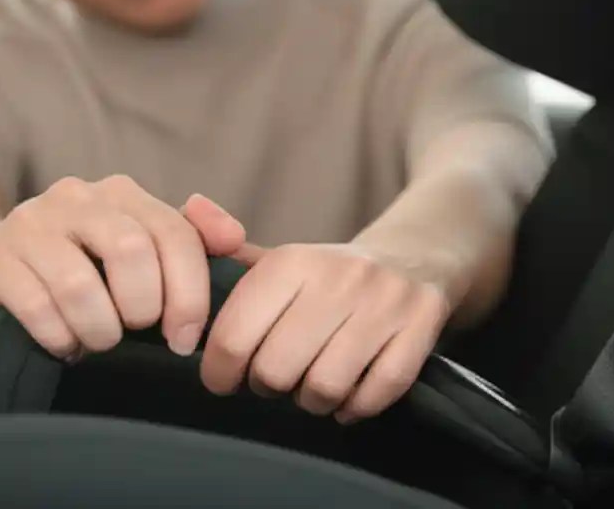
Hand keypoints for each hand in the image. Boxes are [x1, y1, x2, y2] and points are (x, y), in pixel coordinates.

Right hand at [0, 175, 245, 360]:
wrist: (2, 267)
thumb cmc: (90, 267)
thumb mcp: (145, 250)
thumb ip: (196, 241)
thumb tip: (235, 237)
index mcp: (123, 193)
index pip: (175, 234)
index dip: (190, 293)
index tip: (186, 338)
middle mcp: (76, 197)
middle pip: (130, 252)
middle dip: (144, 308)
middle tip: (138, 332)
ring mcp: (30, 224)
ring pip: (79, 286)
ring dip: (100, 330)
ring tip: (100, 340)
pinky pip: (36, 308)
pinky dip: (61, 338)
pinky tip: (67, 345)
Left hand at [197, 243, 452, 423]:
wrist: (415, 257)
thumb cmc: (327, 275)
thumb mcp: (276, 260)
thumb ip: (222, 247)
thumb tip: (192, 207)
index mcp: (291, 261)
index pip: (232, 337)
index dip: (219, 372)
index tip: (224, 378)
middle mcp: (338, 277)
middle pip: (276, 370)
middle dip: (268, 386)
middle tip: (275, 379)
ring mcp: (384, 302)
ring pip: (325, 388)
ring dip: (313, 401)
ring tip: (311, 386)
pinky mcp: (422, 326)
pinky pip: (376, 393)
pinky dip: (356, 406)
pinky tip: (348, 395)